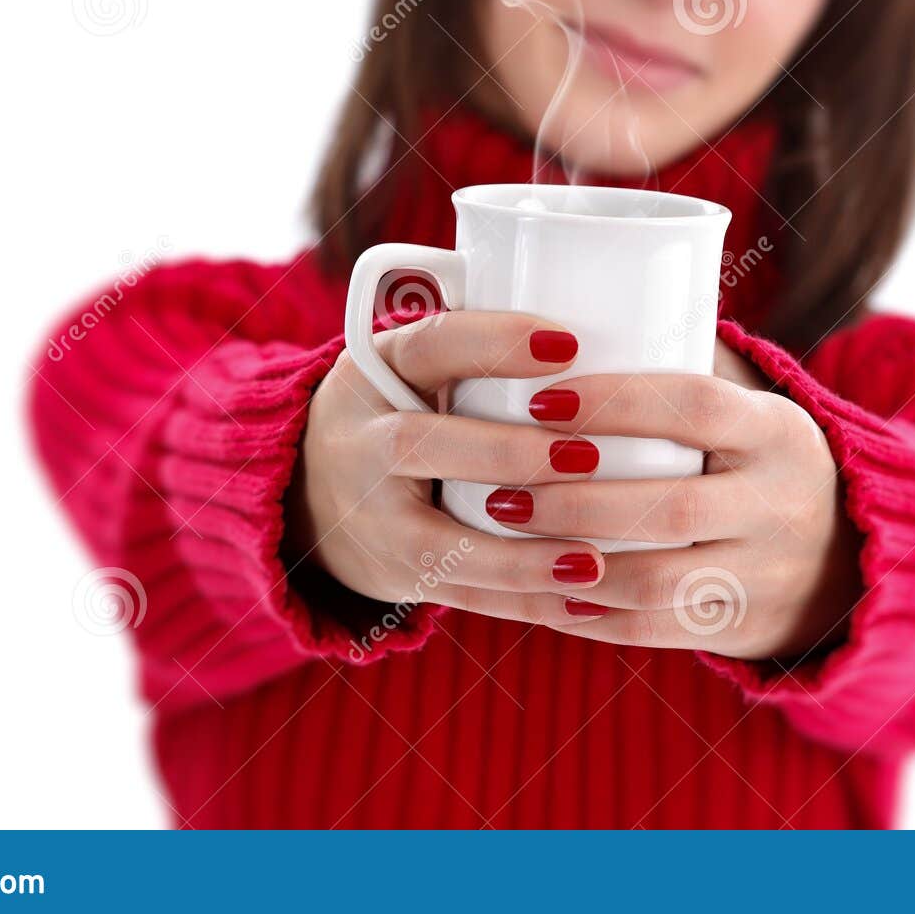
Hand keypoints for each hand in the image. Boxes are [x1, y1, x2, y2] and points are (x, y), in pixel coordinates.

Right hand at [287, 310, 614, 618]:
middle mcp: (361, 440)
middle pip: (420, 445)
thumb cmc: (401, 404)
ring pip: (437, 541)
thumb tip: (603, 315)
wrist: (311, 485)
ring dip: (519, 555)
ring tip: (594, 559)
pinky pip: (461, 593)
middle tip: (587, 456)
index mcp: (376, 369)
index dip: (495, 342)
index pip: (430, 345)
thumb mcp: (413, 361)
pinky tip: (587, 598)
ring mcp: (370, 515)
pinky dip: (525, 599)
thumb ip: (478, 343)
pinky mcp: (394, 572)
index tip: (567, 342)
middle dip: (506, 453)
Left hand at [492, 338, 860, 660]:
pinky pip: (660, 630)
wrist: (850, 556)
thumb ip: (685, 363)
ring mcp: (765, 573)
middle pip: (670, 505)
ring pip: (659, 580)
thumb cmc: (761, 457)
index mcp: (777, 429)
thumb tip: (579, 296)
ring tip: (513, 542)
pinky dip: (596, 617)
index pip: (696, 406)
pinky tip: (545, 597)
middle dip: (574, 500)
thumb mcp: (750, 407)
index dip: (616, 401)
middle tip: (503, 490)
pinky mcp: (743, 626)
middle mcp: (779, 502)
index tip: (540, 398)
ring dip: (573, 565)